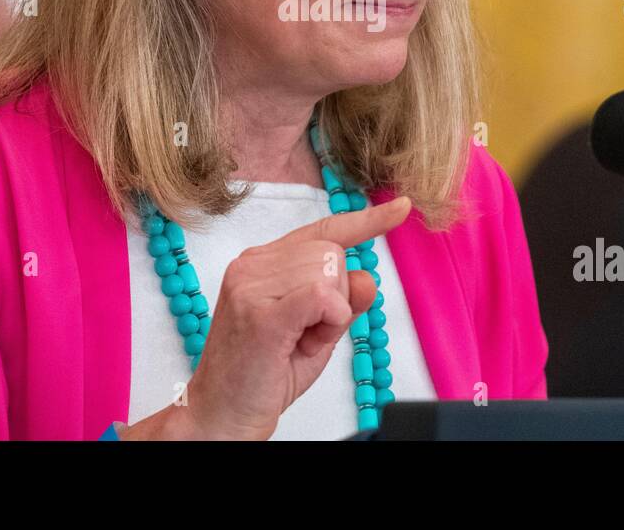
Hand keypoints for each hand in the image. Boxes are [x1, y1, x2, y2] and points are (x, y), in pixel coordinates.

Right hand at [177, 195, 411, 439]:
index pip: (322, 230)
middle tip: (305, 334)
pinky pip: (322, 295)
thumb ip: (342, 301)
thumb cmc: (262, 374)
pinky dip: (328, 320)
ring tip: (296, 342)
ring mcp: (251, 285)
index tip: (401, 208)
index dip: (365, 221)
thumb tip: (366, 277)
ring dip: (330, 316)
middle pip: (333, 252)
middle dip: (336, 297)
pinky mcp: (260, 313)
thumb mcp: (316, 333)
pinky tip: (305, 340)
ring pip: (329, 273)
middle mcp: (252, 264)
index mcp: (263, 262)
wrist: (222, 414)